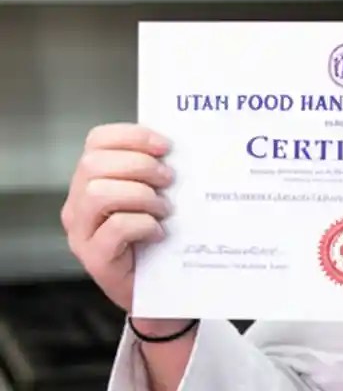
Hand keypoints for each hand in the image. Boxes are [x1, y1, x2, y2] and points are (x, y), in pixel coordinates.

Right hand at [62, 123, 174, 313]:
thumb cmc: (158, 237)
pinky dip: (142, 224)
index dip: (132, 136)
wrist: (159, 289)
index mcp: (92, 179)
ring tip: (164, 209)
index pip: (97, 140)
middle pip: (94, 164)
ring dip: (141, 196)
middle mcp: (78, 203)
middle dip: (139, 165)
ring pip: (97, 193)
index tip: (165, 145)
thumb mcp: (156, 196)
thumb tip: (180, 148)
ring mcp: (82, 232)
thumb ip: (156, 171)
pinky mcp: (94, 258)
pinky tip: (159, 232)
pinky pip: (114, 228)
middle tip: (169, 180)